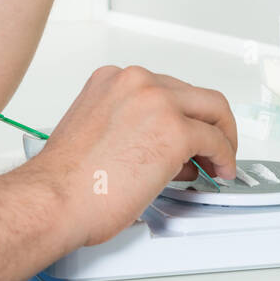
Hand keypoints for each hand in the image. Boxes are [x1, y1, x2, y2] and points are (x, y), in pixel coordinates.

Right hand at [23, 65, 236, 247]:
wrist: (53, 200)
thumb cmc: (64, 181)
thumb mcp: (96, 132)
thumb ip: (130, 127)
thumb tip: (160, 144)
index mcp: (112, 80)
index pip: (165, 88)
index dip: (181, 115)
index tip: (187, 134)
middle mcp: (136, 82)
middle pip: (194, 95)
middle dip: (210, 123)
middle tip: (213, 148)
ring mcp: (157, 102)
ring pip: (213, 109)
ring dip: (222, 137)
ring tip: (219, 162)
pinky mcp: (175, 131)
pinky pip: (216, 141)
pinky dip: (225, 157)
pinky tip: (220, 171)